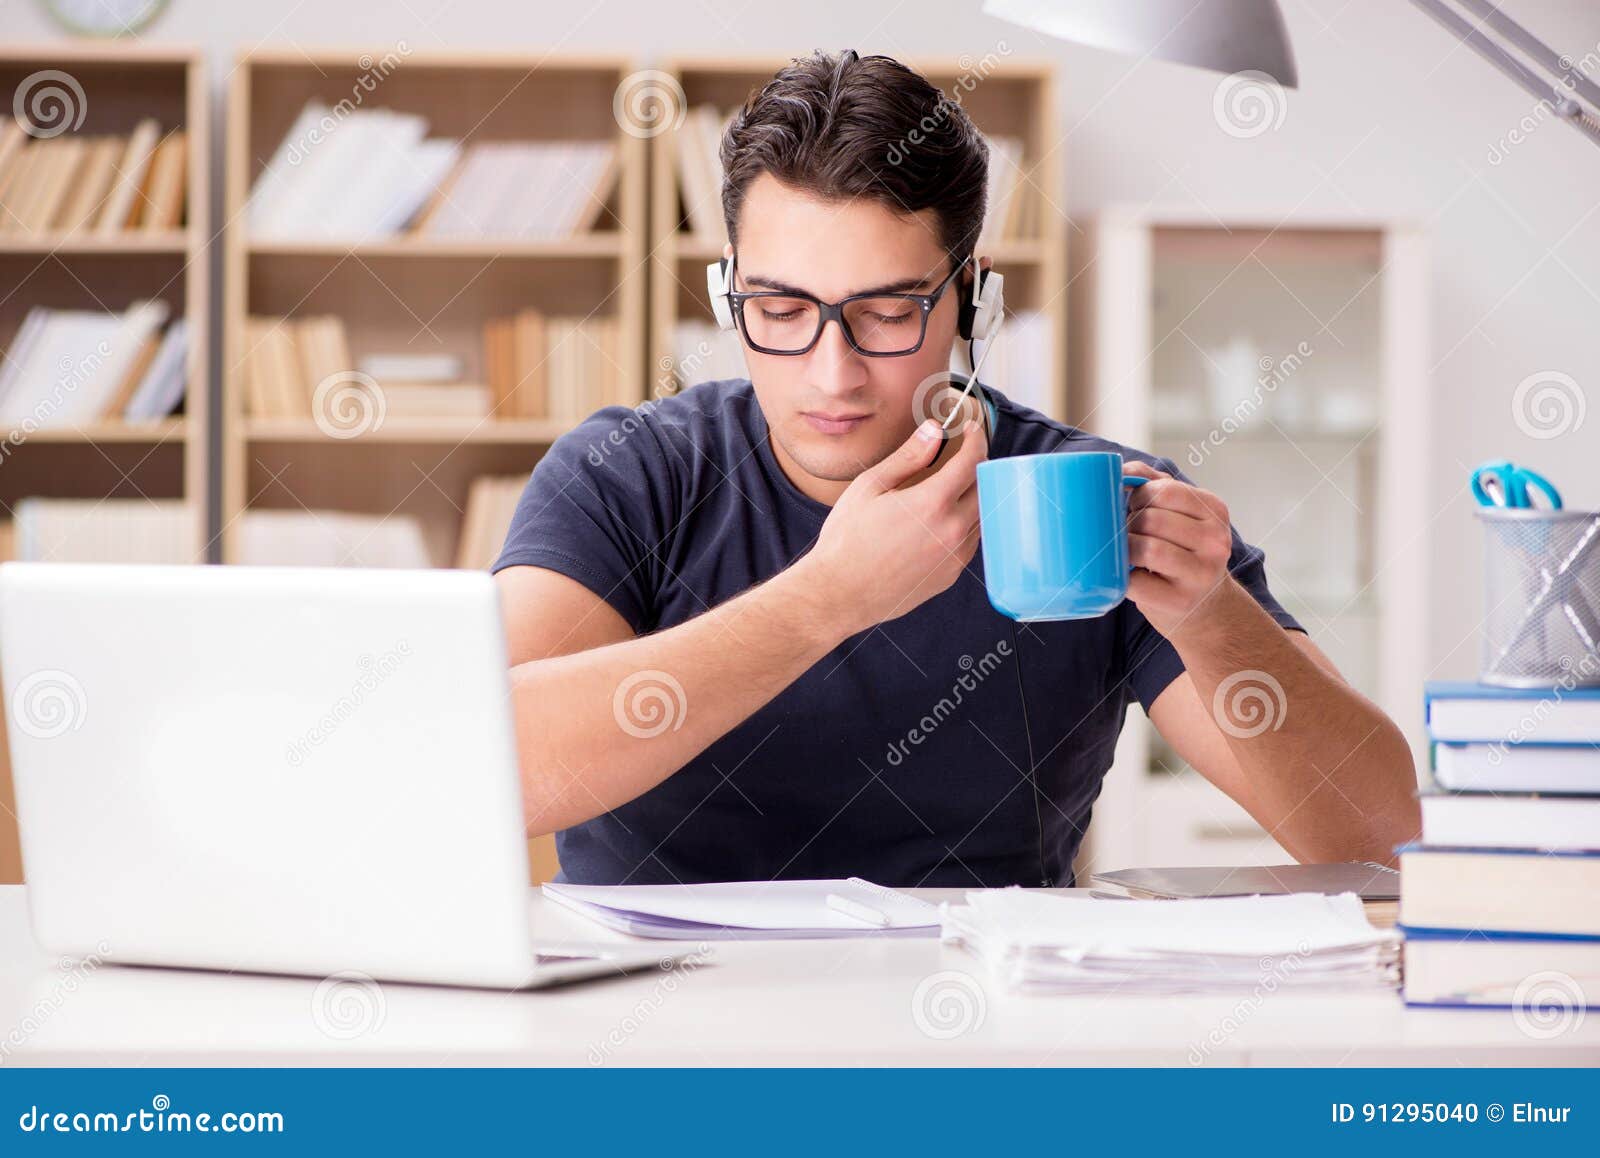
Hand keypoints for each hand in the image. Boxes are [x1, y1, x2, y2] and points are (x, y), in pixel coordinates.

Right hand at [802, 418, 987, 636]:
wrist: (839, 593)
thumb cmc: (846, 540)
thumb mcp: (870, 487)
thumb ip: (908, 457)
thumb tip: (934, 431)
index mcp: (932, 504)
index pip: (972, 462)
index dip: (976, 439)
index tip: (971, 430)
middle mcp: (951, 531)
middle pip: (984, 488)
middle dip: (977, 466)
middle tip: (963, 455)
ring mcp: (954, 556)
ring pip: (982, 517)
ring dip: (974, 496)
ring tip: (953, 487)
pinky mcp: (950, 575)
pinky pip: (969, 542)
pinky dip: (964, 524)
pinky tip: (942, 520)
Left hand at [1122, 460, 1238, 642]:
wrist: (1205, 608)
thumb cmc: (1183, 554)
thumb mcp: (1179, 515)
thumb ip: (1153, 484)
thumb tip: (1121, 470)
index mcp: (1215, 511)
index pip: (1164, 490)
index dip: (1138, 496)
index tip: (1134, 508)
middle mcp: (1216, 540)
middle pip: (1152, 519)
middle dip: (1128, 524)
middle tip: (1128, 534)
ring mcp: (1202, 573)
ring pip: (1146, 548)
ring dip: (1125, 550)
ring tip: (1127, 554)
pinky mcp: (1181, 601)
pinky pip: (1137, 582)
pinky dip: (1125, 578)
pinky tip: (1131, 577)